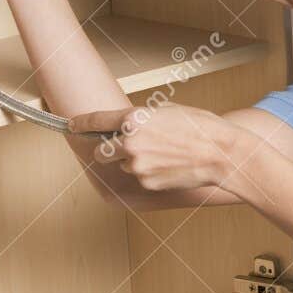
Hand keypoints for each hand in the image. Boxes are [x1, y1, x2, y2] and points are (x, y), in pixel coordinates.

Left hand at [71, 104, 243, 193]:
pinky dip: (150, 174)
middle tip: (125, 148)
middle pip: (101, 151)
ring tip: (164, 155)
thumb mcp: (168, 110)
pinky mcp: (147, 182)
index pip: (95, 121)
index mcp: (133, 118)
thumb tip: (126, 125)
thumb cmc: (200, 127)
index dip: (80, 124)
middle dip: (108, 150)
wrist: (221, 154)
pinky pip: (140, 177)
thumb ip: (141, 118)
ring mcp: (137, 165)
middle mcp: (130, 142)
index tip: (71, 125)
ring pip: (124, 165)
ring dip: (135, 162)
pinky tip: (170, 166)